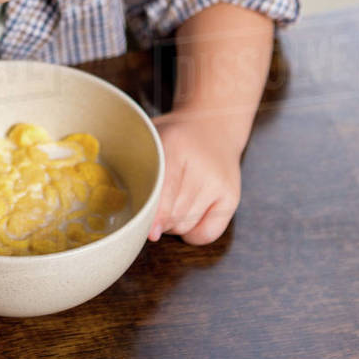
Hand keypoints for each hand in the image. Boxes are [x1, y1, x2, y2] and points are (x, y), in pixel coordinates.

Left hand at [148, 110, 244, 244]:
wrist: (213, 124)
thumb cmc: (174, 137)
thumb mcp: (152, 138)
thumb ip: (135, 165)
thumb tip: (127, 209)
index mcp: (175, 145)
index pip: (164, 190)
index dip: (155, 215)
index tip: (148, 231)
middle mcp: (201, 166)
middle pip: (172, 214)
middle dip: (156, 219)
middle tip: (151, 205)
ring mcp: (218, 183)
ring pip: (186, 226)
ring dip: (172, 225)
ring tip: (170, 205)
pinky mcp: (231, 197)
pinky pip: (207, 234)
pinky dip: (193, 234)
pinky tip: (188, 218)